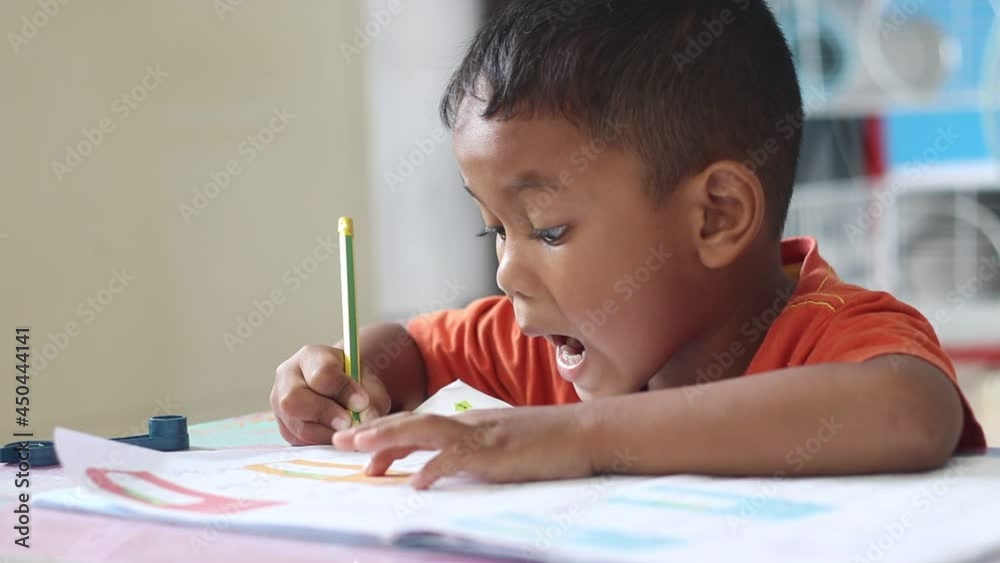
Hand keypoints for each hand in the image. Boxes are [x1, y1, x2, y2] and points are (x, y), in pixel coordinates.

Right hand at [271, 345, 390, 445]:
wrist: (339, 387)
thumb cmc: (352, 380)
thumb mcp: (366, 379)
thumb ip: (371, 395)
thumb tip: (367, 416)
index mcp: (310, 358)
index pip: (321, 374)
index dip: (343, 390)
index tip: (362, 402)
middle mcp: (287, 379)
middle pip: (293, 400)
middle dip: (325, 414)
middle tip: (348, 423)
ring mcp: (279, 406)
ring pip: (296, 427)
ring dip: (326, 434)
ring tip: (347, 432)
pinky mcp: (284, 429)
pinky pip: (299, 442)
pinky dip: (321, 443)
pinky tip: (337, 437)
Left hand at [332, 405, 595, 488]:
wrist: (586, 432)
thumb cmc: (551, 441)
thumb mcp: (505, 442)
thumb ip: (477, 449)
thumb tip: (450, 465)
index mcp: (470, 422)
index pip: (421, 423)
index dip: (388, 431)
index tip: (360, 442)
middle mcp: (470, 423)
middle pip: (414, 422)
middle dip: (376, 431)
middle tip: (341, 441)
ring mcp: (483, 435)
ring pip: (426, 431)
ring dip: (392, 440)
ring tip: (364, 453)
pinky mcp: (496, 453)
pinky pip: (458, 459)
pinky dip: (434, 469)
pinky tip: (416, 484)